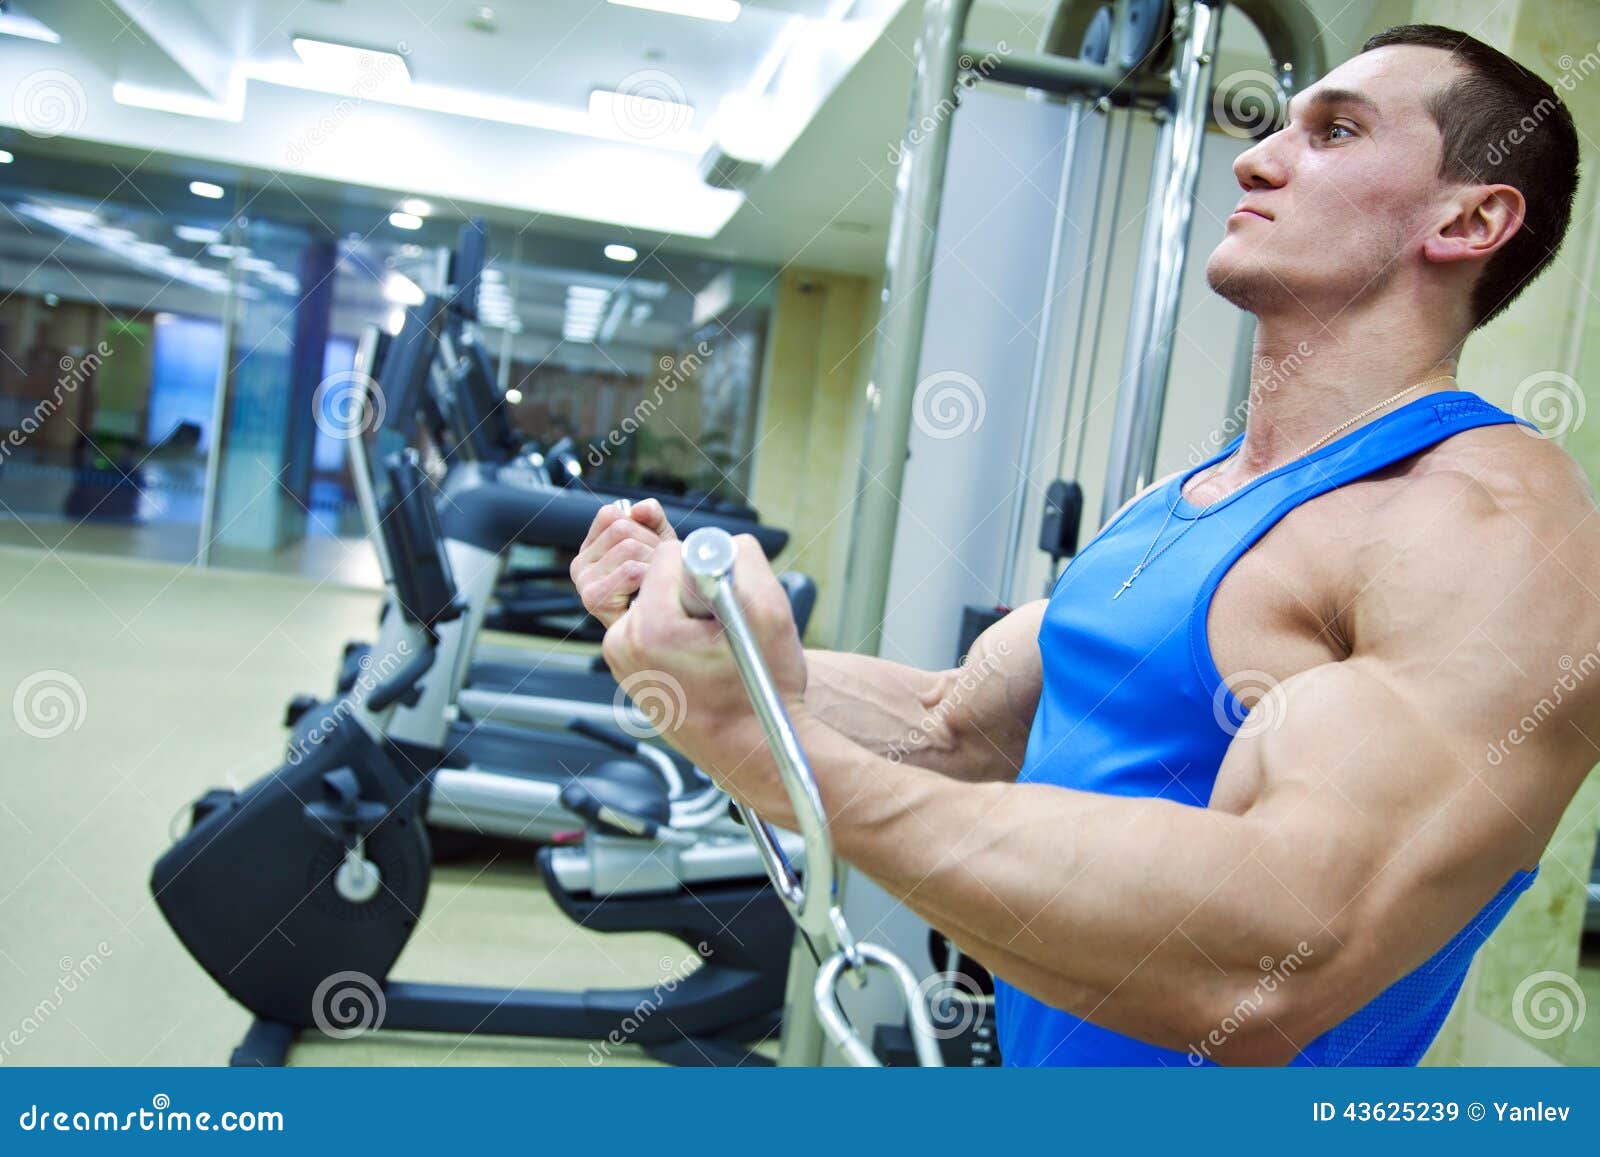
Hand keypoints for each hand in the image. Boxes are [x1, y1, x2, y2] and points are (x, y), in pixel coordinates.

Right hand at [570, 498, 675, 628]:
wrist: (663, 630)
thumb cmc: (658, 586)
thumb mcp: (656, 543)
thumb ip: (650, 518)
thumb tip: (641, 508)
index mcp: (590, 548)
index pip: (611, 514)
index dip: (640, 526)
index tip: (651, 548)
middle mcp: (580, 564)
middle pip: (622, 530)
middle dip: (651, 544)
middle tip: (660, 568)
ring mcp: (583, 582)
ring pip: (629, 548)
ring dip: (654, 562)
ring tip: (657, 580)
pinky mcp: (593, 598)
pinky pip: (630, 571)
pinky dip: (648, 578)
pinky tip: (649, 593)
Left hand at [601, 533, 806, 814]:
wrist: (752, 748)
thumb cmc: (762, 693)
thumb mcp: (770, 614)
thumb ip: (744, 559)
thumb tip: (717, 542)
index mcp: (649, 628)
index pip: (671, 555)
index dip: (708, 574)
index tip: (724, 612)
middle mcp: (622, 643)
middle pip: (657, 575)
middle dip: (694, 592)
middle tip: (720, 633)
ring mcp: (619, 658)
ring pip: (655, 597)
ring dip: (686, 610)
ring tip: (711, 649)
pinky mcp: (626, 667)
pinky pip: (650, 621)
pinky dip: (676, 628)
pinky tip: (698, 658)